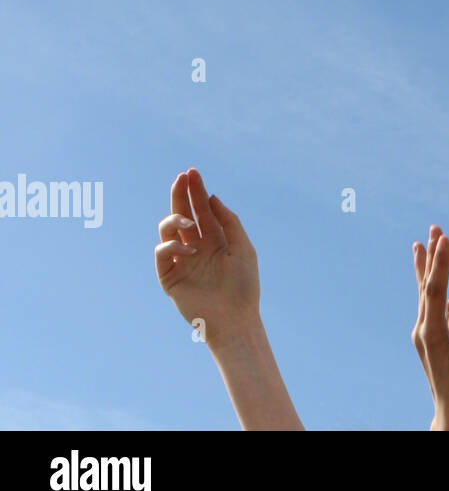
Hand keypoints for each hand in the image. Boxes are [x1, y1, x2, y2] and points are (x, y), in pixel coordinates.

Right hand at [155, 168, 259, 344]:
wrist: (235, 319)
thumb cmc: (244, 286)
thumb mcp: (243, 247)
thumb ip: (229, 222)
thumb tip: (212, 198)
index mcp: (215, 239)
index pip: (202, 210)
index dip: (197, 191)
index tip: (192, 172)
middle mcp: (196, 246)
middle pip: (183, 214)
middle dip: (181, 195)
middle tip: (181, 178)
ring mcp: (182, 260)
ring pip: (168, 230)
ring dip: (175, 218)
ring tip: (187, 221)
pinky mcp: (169, 276)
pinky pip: (162, 253)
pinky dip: (172, 245)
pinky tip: (189, 249)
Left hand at [412, 226, 448, 430]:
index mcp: (433, 334)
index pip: (436, 291)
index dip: (441, 264)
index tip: (445, 239)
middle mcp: (423, 329)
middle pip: (426, 285)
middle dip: (432, 255)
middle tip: (435, 228)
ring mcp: (423, 331)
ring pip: (423, 291)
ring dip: (427, 264)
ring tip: (425, 240)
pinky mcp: (428, 334)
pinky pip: (425, 300)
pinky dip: (426, 281)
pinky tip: (426, 273)